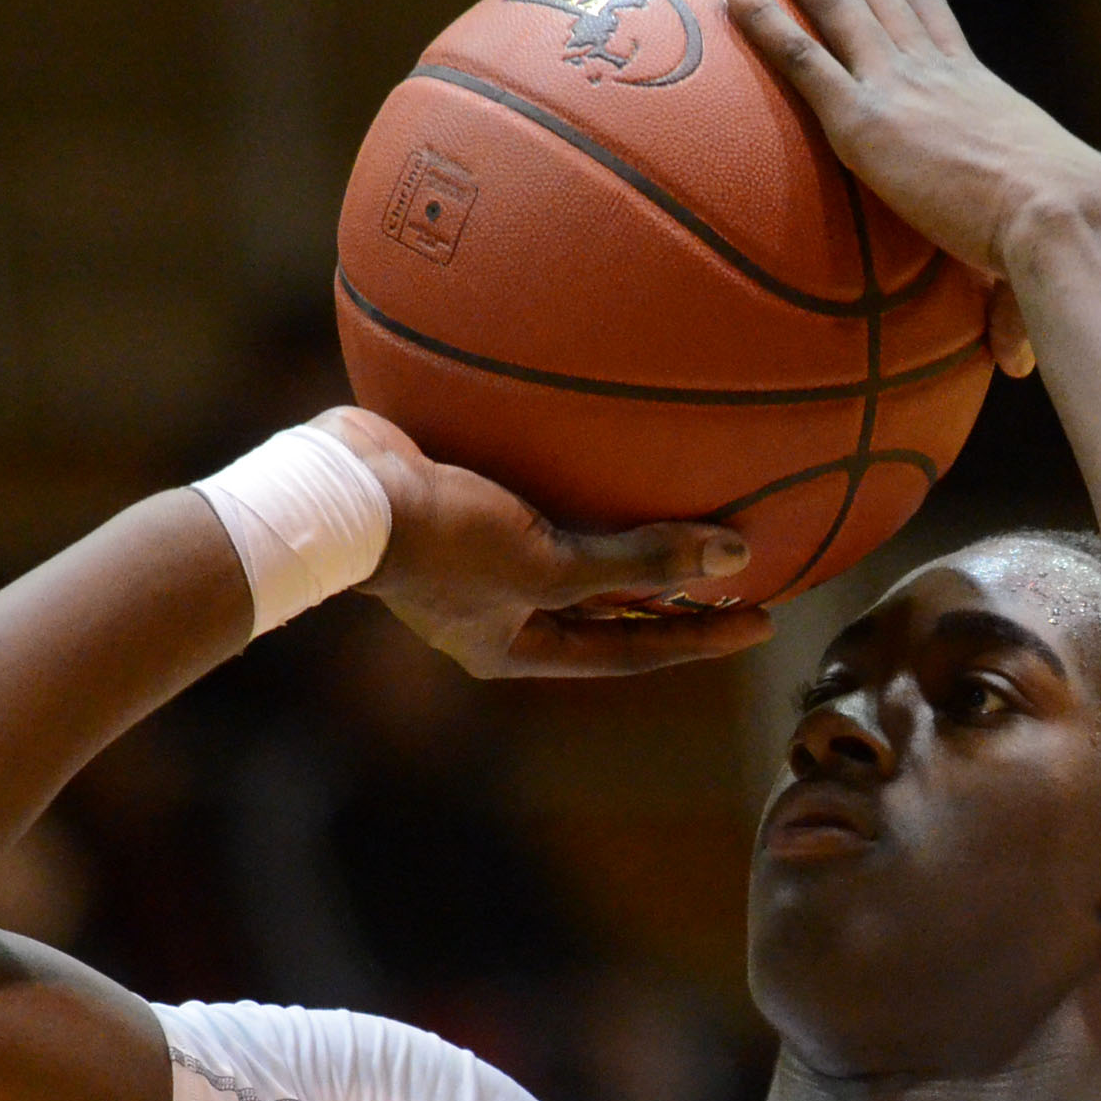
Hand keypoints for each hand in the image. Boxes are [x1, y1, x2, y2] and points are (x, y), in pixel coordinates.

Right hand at [314, 408, 775, 678]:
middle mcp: (496, 611)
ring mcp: (474, 560)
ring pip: (571, 554)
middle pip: (603, 610)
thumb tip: (735, 559)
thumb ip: (641, 564)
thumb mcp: (549, 562)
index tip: (763, 619)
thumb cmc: (440, 540)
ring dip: (626, 538)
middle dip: (667, 595)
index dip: (701, 639)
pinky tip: (613, 448)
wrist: (337, 486)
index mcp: (513, 647)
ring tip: (691, 514)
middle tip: (739, 575)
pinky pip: (539, 500)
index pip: (630, 652)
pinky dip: (580, 484)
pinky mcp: (460, 505)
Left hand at [724, 0, 1100, 376]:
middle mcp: (938, 71)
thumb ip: (1011, 306)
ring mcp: (901, 86)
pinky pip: (802, 52)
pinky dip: (762, 13)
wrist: (1064, 219)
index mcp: (978, 90)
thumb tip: (1018, 365)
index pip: (930, 16)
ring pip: (835, 0)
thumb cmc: (1063, 248)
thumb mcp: (1031, 257)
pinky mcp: (866, 118)